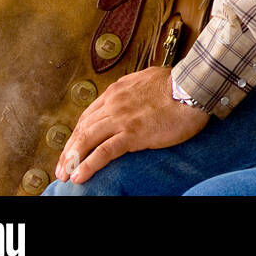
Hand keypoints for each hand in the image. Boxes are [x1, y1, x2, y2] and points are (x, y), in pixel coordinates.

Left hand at [55, 66, 208, 183]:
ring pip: (86, 140)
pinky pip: (103, 152)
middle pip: (82, 129)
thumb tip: (134, 95)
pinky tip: (80, 176)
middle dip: (69, 150)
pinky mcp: (132, 134)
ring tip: (65, 175)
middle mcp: (113, 103)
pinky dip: (88, 165)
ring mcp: (121, 119)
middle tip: (61, 167)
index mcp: (117, 90)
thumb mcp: (149, 79)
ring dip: (72, 160)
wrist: (193, 87)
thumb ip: (135, 90)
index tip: (72, 146)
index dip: (77, 133)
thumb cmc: (179, 84)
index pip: (88, 115)